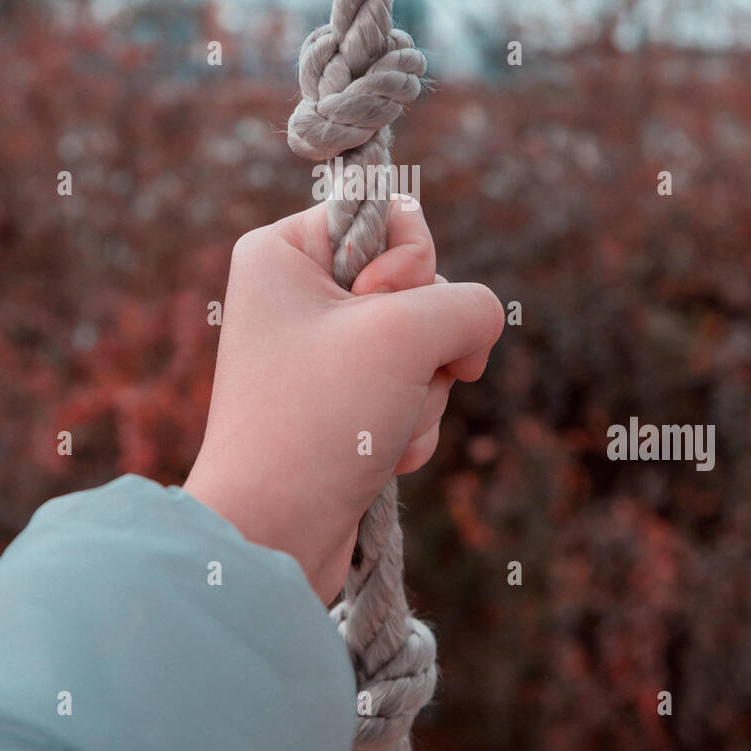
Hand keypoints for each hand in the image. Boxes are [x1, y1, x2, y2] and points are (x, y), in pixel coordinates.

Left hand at [183, 198, 503, 602]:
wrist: (272, 535)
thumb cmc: (321, 419)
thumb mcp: (407, 336)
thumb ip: (469, 304)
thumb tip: (478, 328)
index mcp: (284, 251)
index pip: (393, 215)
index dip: (408, 265)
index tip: (373, 305)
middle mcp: (298, 295)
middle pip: (418, 286)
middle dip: (424, 343)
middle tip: (382, 377)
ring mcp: (322, 354)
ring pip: (426, 346)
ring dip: (423, 393)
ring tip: (377, 427)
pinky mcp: (343, 406)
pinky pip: (414, 393)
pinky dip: (412, 426)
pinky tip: (379, 458)